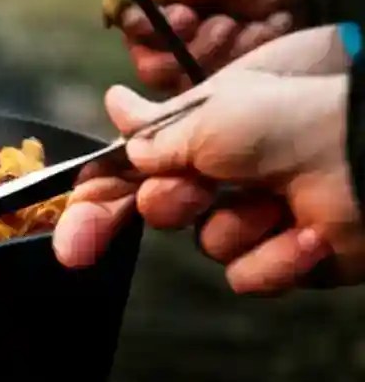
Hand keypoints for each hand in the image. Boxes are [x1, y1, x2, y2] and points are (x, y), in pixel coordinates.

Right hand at [53, 67, 364, 294]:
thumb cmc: (290, 117)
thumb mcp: (205, 114)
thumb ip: (151, 133)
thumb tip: (114, 106)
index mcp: (204, 132)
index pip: (133, 171)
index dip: (97, 207)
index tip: (73, 243)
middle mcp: (227, 173)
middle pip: (159, 210)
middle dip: (169, 204)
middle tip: (189, 192)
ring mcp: (260, 215)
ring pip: (208, 244)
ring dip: (235, 224)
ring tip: (276, 199)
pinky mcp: (290, 256)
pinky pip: (249, 276)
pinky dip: (277, 257)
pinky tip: (308, 231)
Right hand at [119, 0, 299, 92]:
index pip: (130, 23)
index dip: (148, 28)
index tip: (185, 15)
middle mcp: (162, 35)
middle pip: (149, 65)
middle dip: (189, 48)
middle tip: (223, 23)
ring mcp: (186, 60)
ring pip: (179, 79)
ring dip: (217, 52)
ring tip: (246, 25)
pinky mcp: (210, 79)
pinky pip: (211, 86)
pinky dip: (242, 57)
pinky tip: (262, 31)